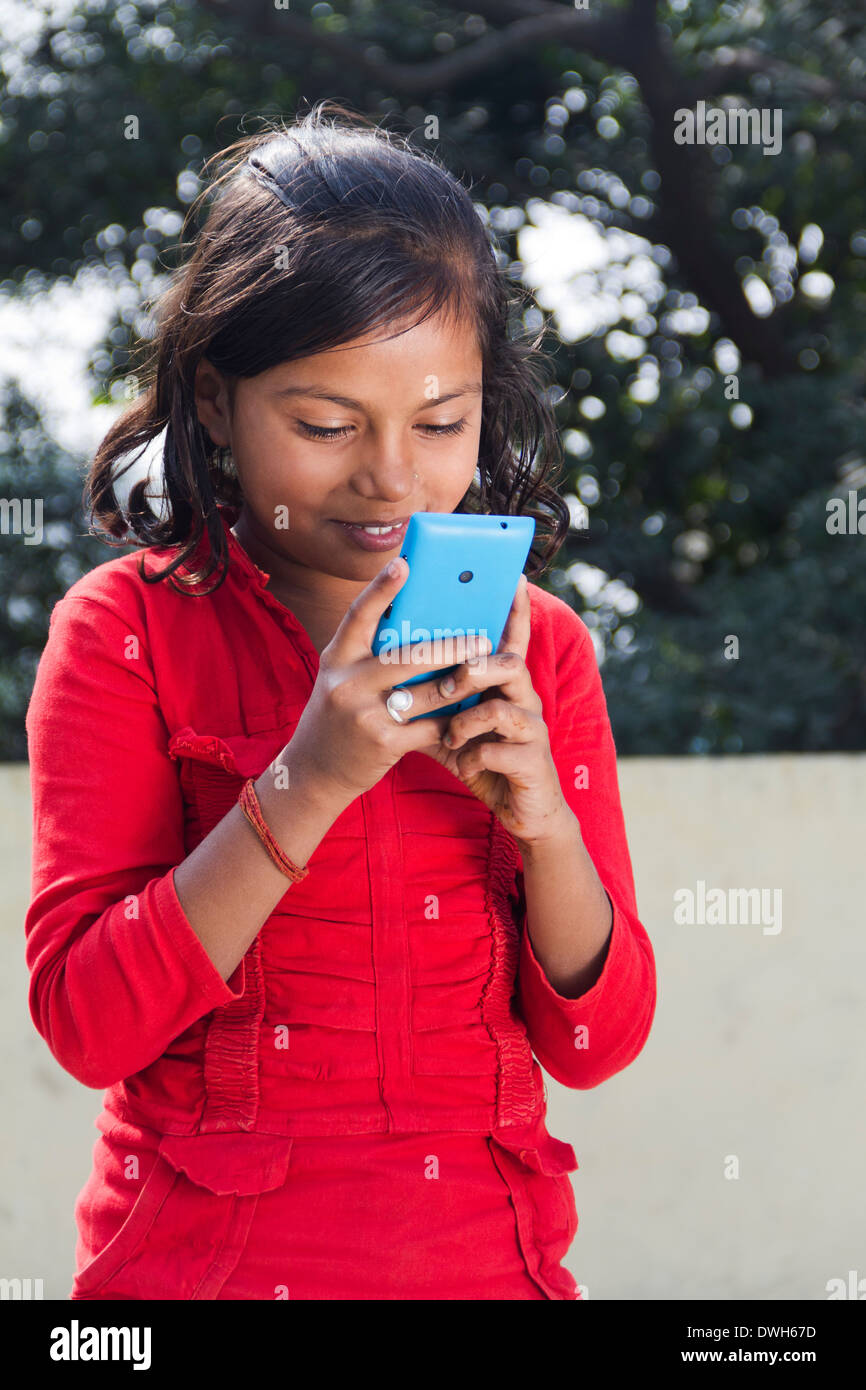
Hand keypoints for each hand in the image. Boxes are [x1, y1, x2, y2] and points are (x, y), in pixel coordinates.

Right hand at [283, 556, 488, 807]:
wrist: (314, 770)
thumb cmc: (338, 716)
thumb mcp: (341, 679)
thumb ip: (369, 655)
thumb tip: (418, 625)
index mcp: (336, 658)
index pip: (359, 615)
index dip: (381, 588)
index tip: (403, 563)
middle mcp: (346, 683)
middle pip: (409, 656)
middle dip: (451, 648)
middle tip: (482, 640)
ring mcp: (364, 714)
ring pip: (427, 692)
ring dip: (460, 684)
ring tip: (484, 672)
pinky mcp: (383, 743)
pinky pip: (430, 726)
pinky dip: (450, 720)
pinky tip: (468, 713)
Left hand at [413, 575, 575, 849]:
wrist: (521, 810)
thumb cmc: (485, 761)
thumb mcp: (453, 727)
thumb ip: (431, 703)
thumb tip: (387, 678)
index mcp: (504, 686)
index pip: (511, 639)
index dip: (514, 610)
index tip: (512, 577)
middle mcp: (523, 700)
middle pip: (509, 665)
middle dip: (475, 667)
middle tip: (449, 682)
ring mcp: (532, 730)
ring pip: (505, 708)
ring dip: (470, 719)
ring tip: (451, 734)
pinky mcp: (532, 762)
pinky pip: (500, 752)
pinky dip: (475, 758)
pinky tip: (465, 767)